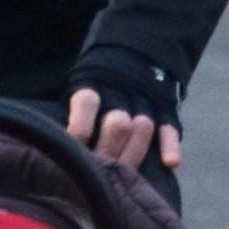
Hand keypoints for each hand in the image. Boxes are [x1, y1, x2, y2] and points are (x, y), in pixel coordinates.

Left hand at [66, 44, 184, 173]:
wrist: (131, 53)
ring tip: (125, 175)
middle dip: (108, 152)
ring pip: (143, 126)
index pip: (86, 102)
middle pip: (117, 123)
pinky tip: (171, 163)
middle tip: (101, 174)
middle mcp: (120, 91)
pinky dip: (170, 145)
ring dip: (134, 151)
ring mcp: (145, 100)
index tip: (75, 151)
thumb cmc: (94, 86)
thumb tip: (58, 149)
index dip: (80, 128)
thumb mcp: (78, 88)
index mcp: (93, 84)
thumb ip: (72, 114)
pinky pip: (170, 127)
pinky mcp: (165, 108)